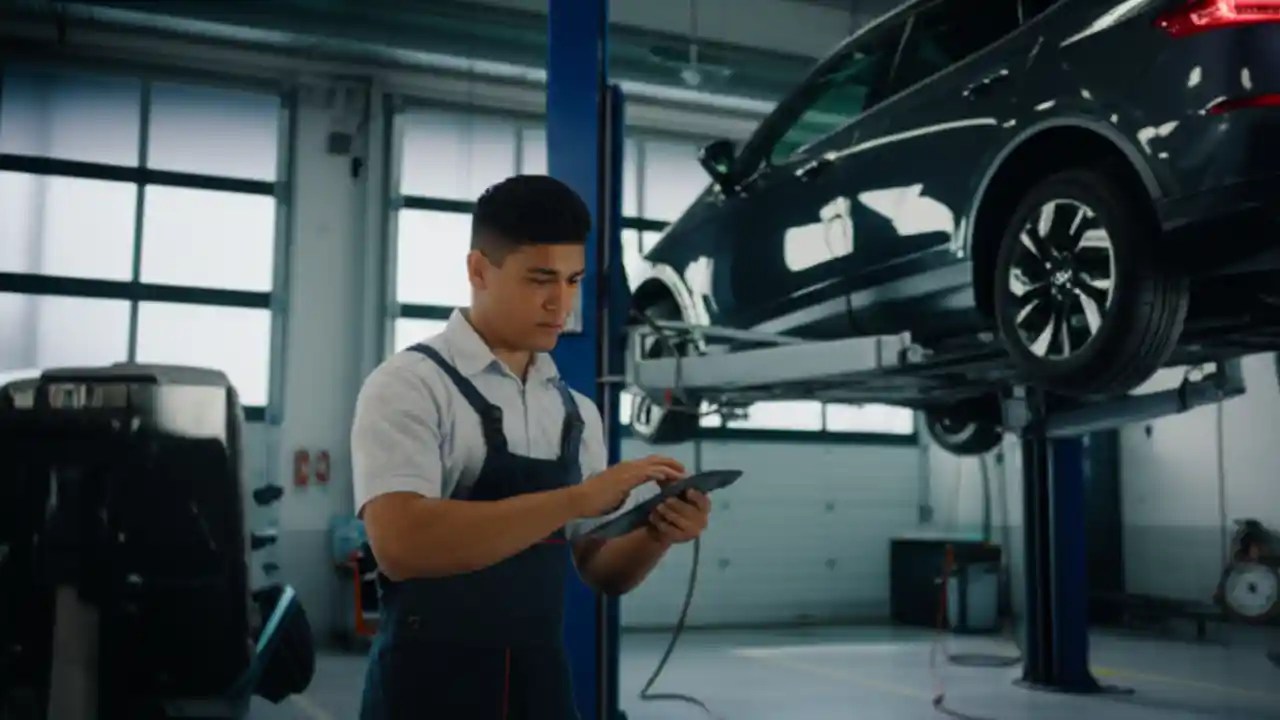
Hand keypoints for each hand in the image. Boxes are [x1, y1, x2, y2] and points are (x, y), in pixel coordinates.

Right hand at [569, 455, 685, 517]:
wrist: (581, 500)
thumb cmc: (594, 501)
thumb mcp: (613, 494)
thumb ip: (622, 491)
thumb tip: (626, 493)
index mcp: (625, 470)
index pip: (648, 464)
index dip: (662, 466)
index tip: (674, 472)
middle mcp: (628, 466)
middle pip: (655, 460)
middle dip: (671, 464)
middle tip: (684, 470)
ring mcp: (628, 470)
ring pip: (655, 465)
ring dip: (670, 469)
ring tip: (683, 475)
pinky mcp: (627, 478)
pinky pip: (648, 473)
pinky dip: (661, 474)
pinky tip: (670, 478)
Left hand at [646, 489, 710, 544]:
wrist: (663, 525)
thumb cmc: (672, 505)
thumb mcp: (673, 492)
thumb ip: (673, 483)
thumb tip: (669, 472)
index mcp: (704, 506)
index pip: (704, 501)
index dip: (697, 496)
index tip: (688, 490)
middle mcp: (703, 520)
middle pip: (690, 511)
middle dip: (677, 504)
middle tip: (666, 499)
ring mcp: (694, 531)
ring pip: (680, 520)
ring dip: (668, 513)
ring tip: (657, 506)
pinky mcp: (683, 539)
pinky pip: (671, 531)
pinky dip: (661, 523)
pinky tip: (653, 517)